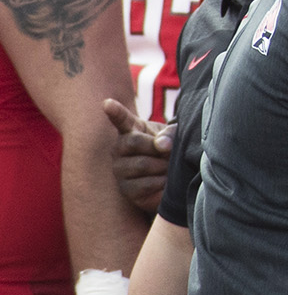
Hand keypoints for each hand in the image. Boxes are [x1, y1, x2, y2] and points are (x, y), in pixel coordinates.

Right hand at [104, 98, 172, 213]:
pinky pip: (146, 184)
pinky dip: (162, 182)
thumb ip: (169, 134)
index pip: (121, 119)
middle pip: (134, 142)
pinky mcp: (127, 190)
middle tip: (169, 153)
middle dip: (157, 147)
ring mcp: (120, 170)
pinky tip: (166, 181)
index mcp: (130, 130)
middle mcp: (119, 149)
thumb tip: (162, 144)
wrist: (171, 178)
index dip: (115, 111)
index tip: (108, 103)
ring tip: (169, 167)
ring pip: (142, 165)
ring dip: (163, 166)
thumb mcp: (173, 138)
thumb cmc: (169, 151)